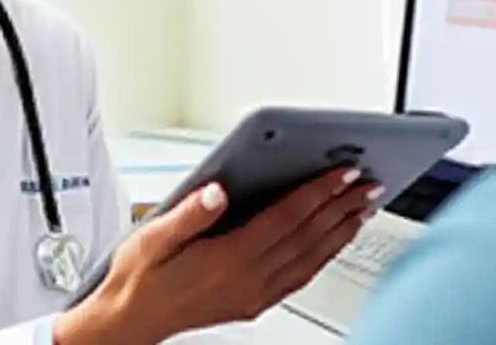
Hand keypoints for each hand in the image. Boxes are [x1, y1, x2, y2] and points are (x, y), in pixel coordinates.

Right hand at [56, 167, 380, 343]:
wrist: (127, 322)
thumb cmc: (137, 279)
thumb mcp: (152, 237)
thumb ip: (189, 213)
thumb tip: (218, 190)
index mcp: (228, 258)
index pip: (286, 218)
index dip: (319, 192)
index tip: (343, 173)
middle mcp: (247, 279)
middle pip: (307, 236)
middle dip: (341, 206)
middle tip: (368, 185)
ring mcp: (254, 294)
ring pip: (310, 258)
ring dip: (340, 231)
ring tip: (363, 209)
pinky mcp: (252, 303)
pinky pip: (300, 277)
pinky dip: (324, 256)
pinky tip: (333, 244)